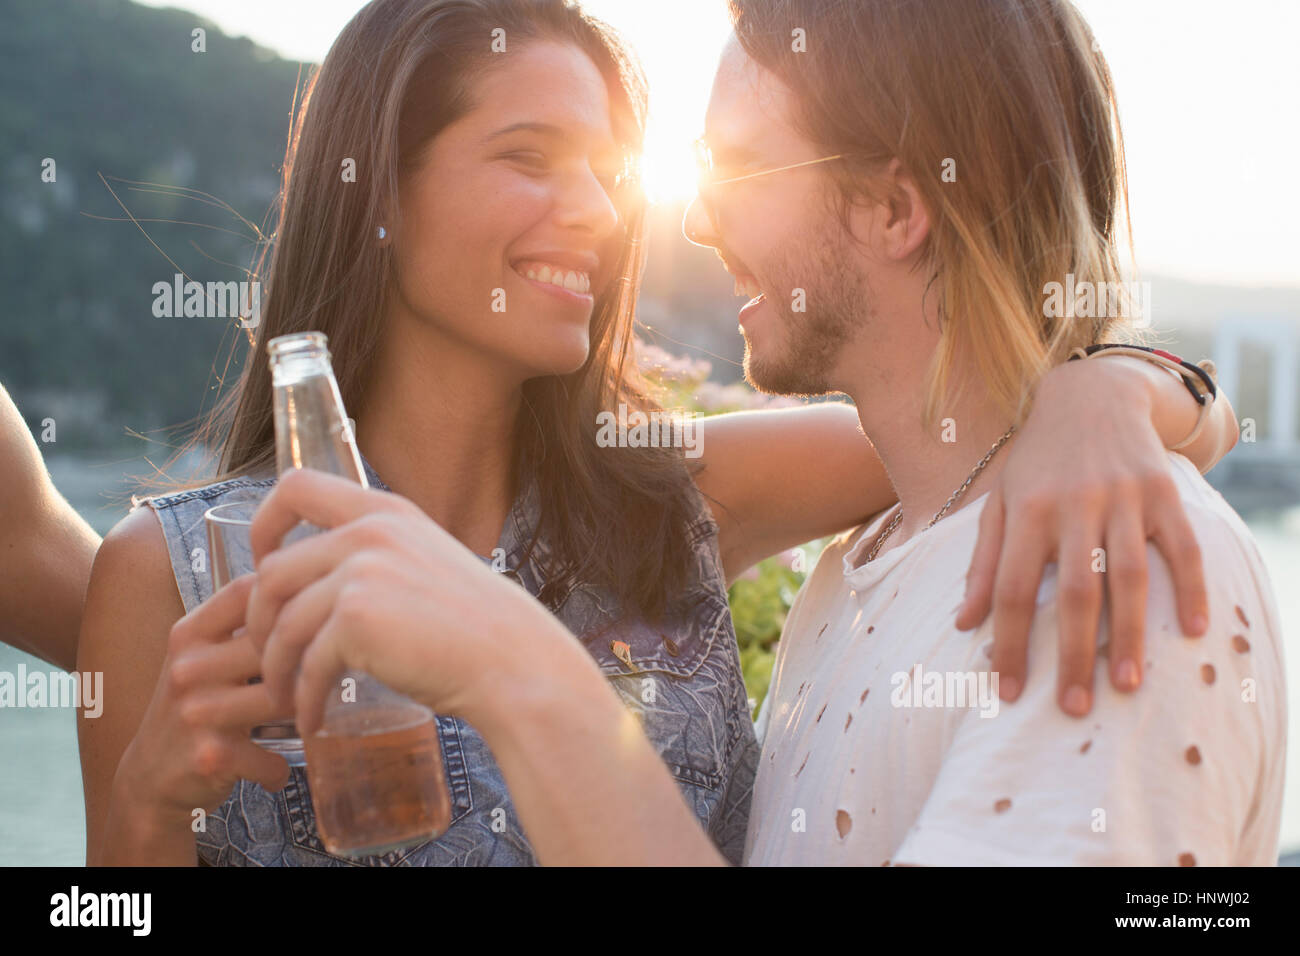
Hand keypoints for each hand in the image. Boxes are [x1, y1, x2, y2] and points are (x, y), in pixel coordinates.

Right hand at [113, 574, 291, 825]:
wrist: (147, 777)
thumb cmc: (192, 706)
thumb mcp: (202, 656)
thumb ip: (242, 623)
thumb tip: (307, 583)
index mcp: (190, 634)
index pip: (247, 591)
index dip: (290, 596)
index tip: (313, 616)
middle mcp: (189, 666)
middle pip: (276, 647)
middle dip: (308, 666)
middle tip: (321, 682)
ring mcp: (197, 711)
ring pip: (285, 698)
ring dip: (302, 716)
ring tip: (299, 723)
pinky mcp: (211, 754)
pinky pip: (274, 756)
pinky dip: (278, 769)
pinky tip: (270, 770)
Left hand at [241, 468, 568, 735]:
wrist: (512, 660)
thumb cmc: (476, 624)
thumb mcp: (429, 560)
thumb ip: (381, 555)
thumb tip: (325, 578)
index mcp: (385, 512)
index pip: (295, 485)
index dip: (264, 524)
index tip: (262, 561)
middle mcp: (368, 534)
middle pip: (274, 571)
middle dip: (261, 622)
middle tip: (272, 657)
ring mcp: (360, 575)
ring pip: (282, 623)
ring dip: (276, 668)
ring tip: (288, 696)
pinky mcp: (356, 622)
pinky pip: (307, 664)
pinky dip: (304, 697)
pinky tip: (312, 717)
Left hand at [956, 359, 1208, 716]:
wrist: (1090, 396)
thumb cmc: (1036, 462)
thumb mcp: (999, 502)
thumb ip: (983, 562)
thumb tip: (964, 625)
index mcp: (1026, 512)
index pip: (1010, 589)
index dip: (1008, 643)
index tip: (1008, 691)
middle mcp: (1073, 506)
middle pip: (1073, 592)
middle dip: (1072, 655)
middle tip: (1074, 707)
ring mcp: (1122, 498)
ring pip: (1129, 576)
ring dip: (1128, 634)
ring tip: (1125, 684)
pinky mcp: (1162, 492)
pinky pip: (1182, 547)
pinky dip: (1190, 588)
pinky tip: (1192, 630)